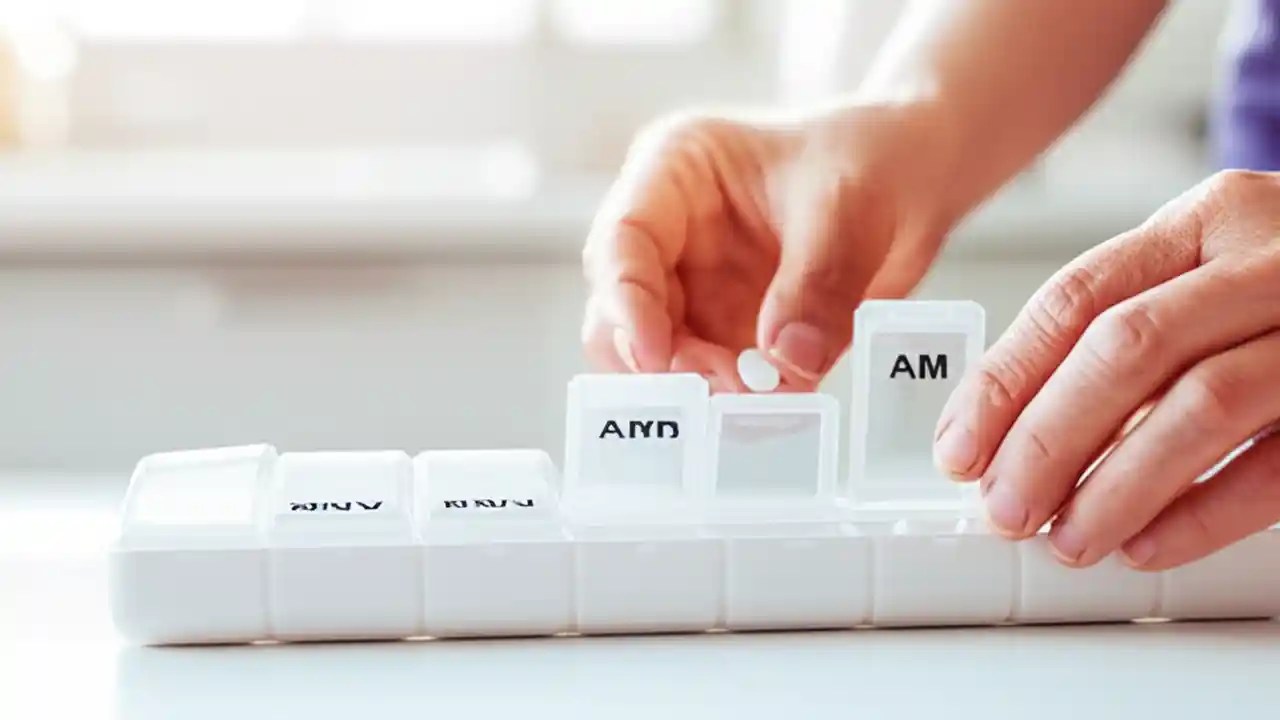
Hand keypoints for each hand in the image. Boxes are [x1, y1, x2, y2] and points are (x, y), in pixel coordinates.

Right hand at [581, 105, 958, 390]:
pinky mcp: (727, 331)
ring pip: (658, 355)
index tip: (655, 354)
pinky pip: (711, 379)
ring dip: (699, 386)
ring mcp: (694, 288)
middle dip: (664, 357)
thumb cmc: (873, 157)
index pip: (622, 240)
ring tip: (764, 397)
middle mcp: (669, 234)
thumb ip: (818, 282)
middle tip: (726, 385)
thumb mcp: (850, 206)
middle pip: (622, 309)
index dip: (625, 300)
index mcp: (674, 174)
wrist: (916, 178)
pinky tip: (776, 408)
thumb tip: (787, 362)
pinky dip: (735, 402)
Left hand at [934, 170, 1279, 569]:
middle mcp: (1269, 258)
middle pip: (1127, 347)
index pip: (1076, 298)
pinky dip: (1204, 513)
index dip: (1005, 381)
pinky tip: (1149, 545)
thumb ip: (1126, 331)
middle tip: (1002, 507)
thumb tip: (1010, 428)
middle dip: (1047, 438)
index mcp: (1207, 219)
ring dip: (1118, 486)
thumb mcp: (1209, 277)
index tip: (959, 449)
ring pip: (1203, 404)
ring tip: (1066, 538)